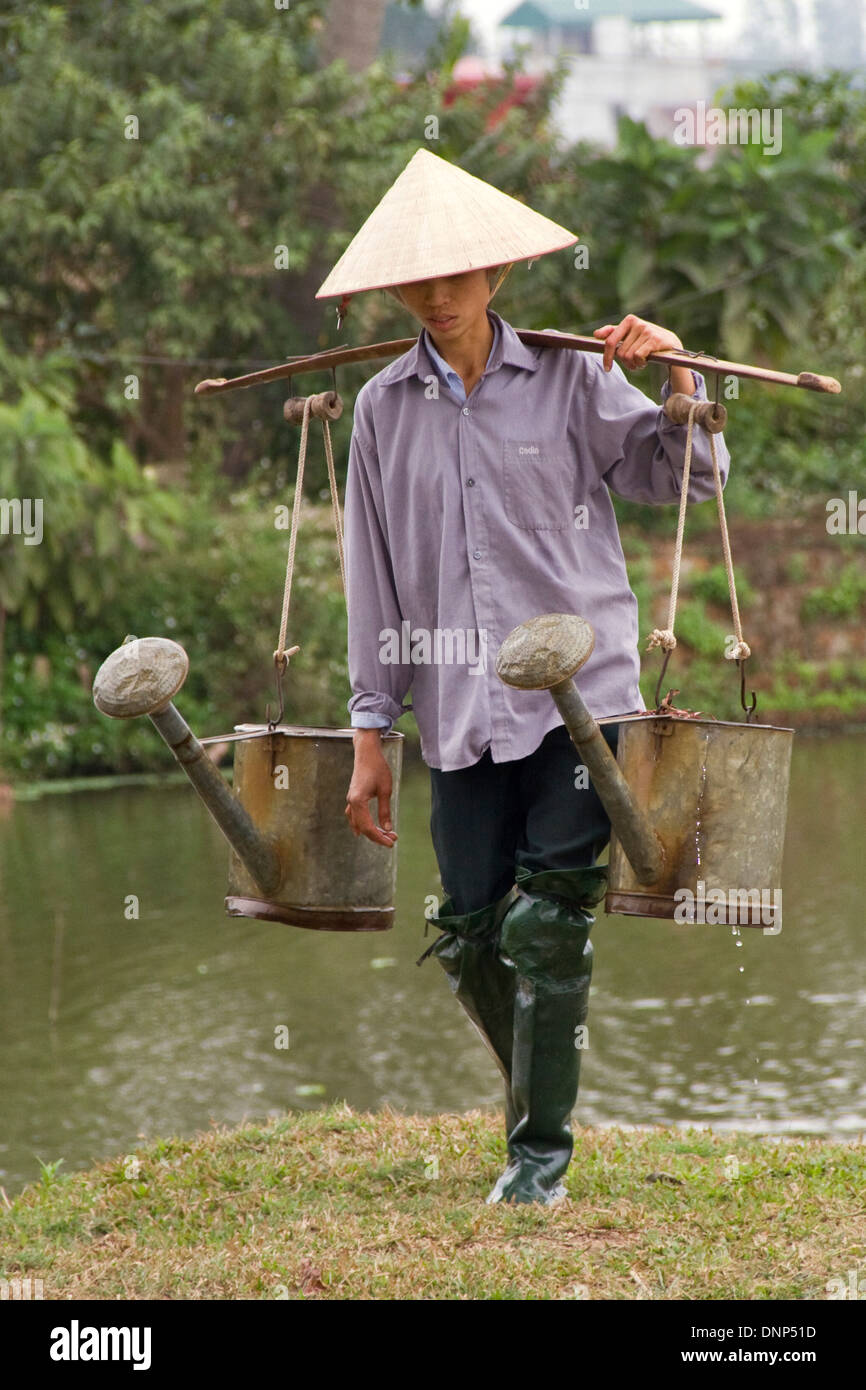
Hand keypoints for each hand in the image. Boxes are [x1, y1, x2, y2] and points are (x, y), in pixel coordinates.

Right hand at [345, 730, 397, 847]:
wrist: (366, 752)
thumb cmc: (378, 768)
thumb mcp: (385, 790)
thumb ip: (385, 811)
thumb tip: (387, 829)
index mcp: (358, 801)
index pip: (368, 827)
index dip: (379, 837)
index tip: (391, 842)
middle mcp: (352, 802)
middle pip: (362, 827)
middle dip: (377, 836)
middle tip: (392, 840)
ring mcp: (351, 799)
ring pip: (357, 822)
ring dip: (370, 831)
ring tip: (383, 836)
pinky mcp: (353, 796)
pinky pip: (354, 816)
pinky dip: (360, 824)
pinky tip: (363, 830)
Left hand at [594, 314, 693, 393]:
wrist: (671, 343)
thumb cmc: (647, 341)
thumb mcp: (630, 335)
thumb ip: (613, 333)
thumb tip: (596, 334)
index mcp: (629, 320)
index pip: (610, 341)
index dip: (607, 356)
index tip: (607, 368)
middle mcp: (637, 323)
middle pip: (620, 352)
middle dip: (626, 362)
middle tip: (634, 362)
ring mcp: (646, 330)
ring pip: (629, 356)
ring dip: (634, 364)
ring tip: (641, 361)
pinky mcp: (654, 339)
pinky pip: (638, 357)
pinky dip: (640, 363)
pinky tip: (646, 360)